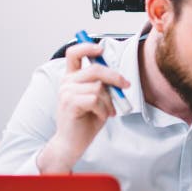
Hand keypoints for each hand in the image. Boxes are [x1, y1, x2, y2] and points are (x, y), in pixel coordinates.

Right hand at [38, 42, 129, 172]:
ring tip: (108, 111)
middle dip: (115, 77)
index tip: (100, 50)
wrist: (72, 143)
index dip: (87, 47)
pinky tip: (101, 117)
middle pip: (95, 69)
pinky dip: (104, 109)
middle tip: (126, 86)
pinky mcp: (69, 103)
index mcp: (72, 78)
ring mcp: (66, 92)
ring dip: (110, 101)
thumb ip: (103, 85)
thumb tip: (119, 77)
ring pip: (99, 87)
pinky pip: (96, 99)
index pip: (73, 53)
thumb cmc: (87, 120)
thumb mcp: (98, 98)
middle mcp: (66, 82)